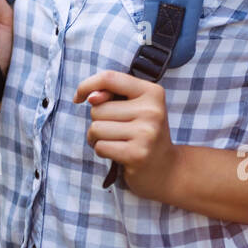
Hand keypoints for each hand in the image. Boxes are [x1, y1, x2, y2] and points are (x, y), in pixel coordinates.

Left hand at [77, 70, 176, 202]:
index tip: (80, 98)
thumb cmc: (143, 133)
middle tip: (116, 131)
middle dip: (98, 121)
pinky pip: (100, 147)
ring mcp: (146, 133)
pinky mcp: (137, 154)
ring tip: (115, 142)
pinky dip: (102, 151)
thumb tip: (90, 97)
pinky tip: (117, 154)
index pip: (109, 78)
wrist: (167, 169)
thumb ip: (110, 96)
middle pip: (98, 108)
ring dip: (97, 138)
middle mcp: (152, 110)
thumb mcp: (133, 107)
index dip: (87, 85)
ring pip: (96, 128)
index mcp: (152, 92)